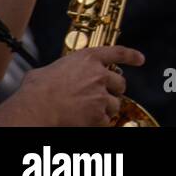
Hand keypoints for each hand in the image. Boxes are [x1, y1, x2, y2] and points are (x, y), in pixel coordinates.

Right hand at [6, 46, 144, 126]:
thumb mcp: (47, 70)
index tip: (140, 59)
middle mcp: (99, 74)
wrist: (35, 109)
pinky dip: (100, 123)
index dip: (132, 56)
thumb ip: (60, 69)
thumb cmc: (35, 91)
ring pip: (115, 103)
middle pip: (120, 83)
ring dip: (107, 108)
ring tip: (91, 112)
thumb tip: (52, 74)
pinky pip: (107, 120)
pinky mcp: (98, 113)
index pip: (118, 53)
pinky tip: (88, 122)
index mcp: (87, 59)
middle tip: (103, 97)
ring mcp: (101, 94)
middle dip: (113, 91)